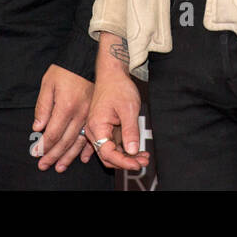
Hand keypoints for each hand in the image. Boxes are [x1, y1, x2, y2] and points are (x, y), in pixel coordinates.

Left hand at [32, 65, 94, 171]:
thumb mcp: (47, 85)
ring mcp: (89, 115)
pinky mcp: (94, 114)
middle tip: (44, 165)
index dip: (43, 146)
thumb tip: (37, 127)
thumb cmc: (64, 70)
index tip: (36, 154)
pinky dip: (87, 148)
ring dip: (68, 156)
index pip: (53, 133)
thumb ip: (42, 107)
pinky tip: (83, 157)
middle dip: (53, 155)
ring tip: (60, 167)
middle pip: (65, 141)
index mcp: (66, 107)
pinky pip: (91, 135)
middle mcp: (79, 114)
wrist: (85, 60)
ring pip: (78, 141)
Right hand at [86, 33, 150, 170]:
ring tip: (143, 156)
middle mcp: (94, 130)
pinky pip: (112, 144)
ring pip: (111, 151)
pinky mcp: (105, 128)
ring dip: (126, 156)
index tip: (137, 164)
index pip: (107, 153)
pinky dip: (124, 149)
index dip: (123, 162)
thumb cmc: (118, 87)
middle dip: (126, 162)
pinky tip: (135, 152)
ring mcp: (99, 130)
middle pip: (108, 156)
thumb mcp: (129, 109)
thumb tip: (132, 151)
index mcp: (97, 126)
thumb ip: (130, 131)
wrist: (112, 73)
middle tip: (143, 161)